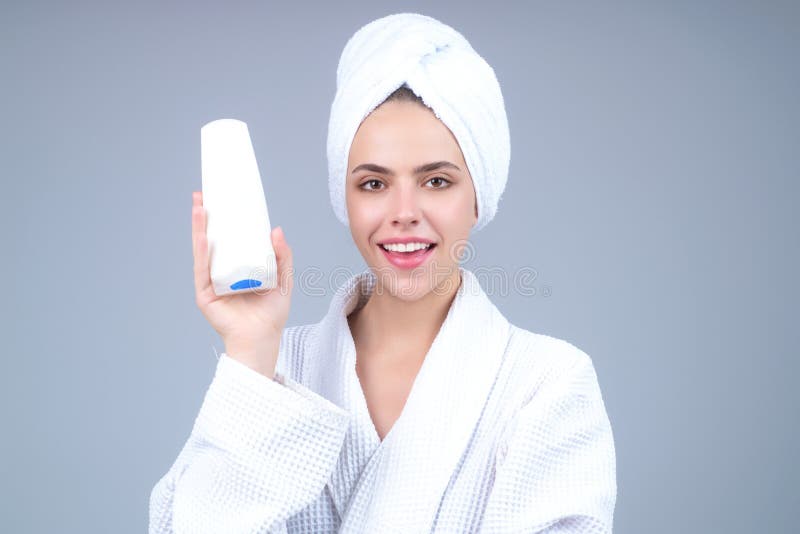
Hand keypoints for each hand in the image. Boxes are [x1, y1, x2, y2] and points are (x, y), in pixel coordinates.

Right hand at [191, 191, 292, 377]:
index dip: (228, 220)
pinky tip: (201, 233)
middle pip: (214, 239)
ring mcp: (211, 281)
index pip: (232, 240)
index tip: (226, 198)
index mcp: (240, 268)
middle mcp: (223, 272)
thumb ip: (282, 257)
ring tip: (199, 204)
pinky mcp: (204, 292)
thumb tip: (276, 230)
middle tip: (205, 193)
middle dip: (208, 217)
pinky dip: (201, 249)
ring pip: (203, 249)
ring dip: (199, 226)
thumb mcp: (283, 280)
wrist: (261, 340)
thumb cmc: (271, 314)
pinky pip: (201, 267)